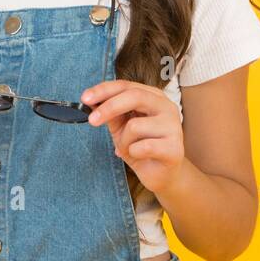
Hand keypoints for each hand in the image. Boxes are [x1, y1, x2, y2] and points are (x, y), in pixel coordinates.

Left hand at [81, 80, 184, 194]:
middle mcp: (167, 106)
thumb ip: (111, 113)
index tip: (85, 98)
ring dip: (123, 141)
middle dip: (109, 107)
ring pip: (135, 126)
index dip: (104, 90)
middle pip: (135, 96)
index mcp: (154, 97)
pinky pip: (142, 147)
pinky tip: (141, 156)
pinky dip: (133, 153)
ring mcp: (173, 126)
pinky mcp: (174, 147)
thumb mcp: (121, 127)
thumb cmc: (141, 147)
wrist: (161, 175)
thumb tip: (92, 100)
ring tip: (130, 149)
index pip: (126, 86)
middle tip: (92, 120)